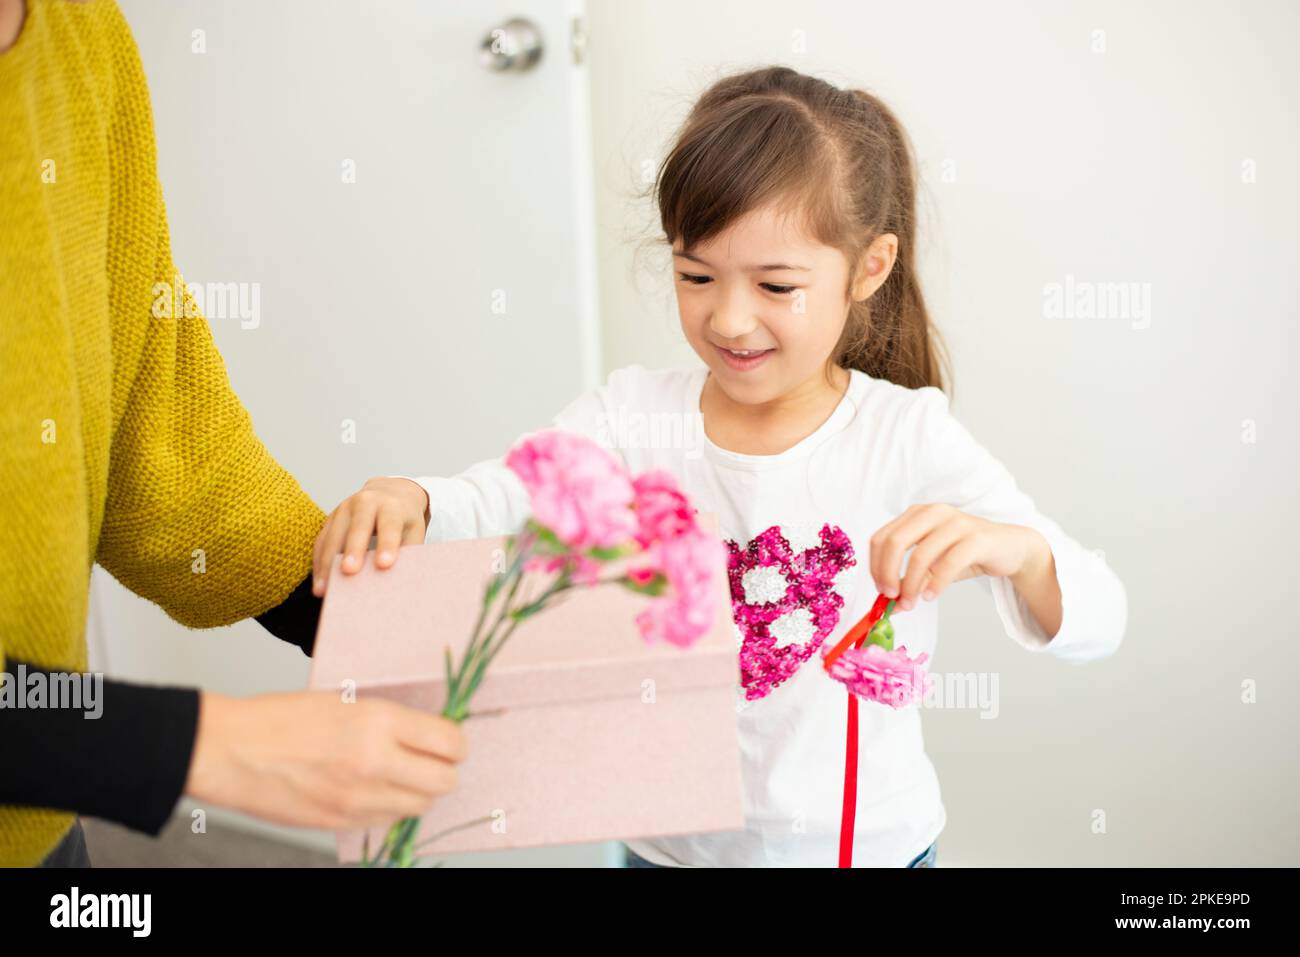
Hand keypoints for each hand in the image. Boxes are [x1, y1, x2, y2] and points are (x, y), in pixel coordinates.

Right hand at [184, 691, 466, 829]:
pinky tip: (373, 789)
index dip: (456, 743)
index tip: (451, 741)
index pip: (449, 742)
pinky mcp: (341, 822)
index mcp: (377, 722)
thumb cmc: (281, 719)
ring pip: (420, 806)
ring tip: (400, 774)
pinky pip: (387, 821)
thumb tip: (427, 735)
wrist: (231, 751)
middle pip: (444, 781)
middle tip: (433, 759)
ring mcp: (358, 799)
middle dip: (445, 770)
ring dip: (418, 791)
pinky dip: (389, 807)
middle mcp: (375, 763)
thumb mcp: (346, 702)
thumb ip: (391, 722)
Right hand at [312, 477, 429, 595]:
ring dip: (327, 562)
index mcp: (391, 505)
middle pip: (358, 527)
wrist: (388, 492)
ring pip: (334, 535)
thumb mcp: (414, 529)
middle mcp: (366, 502)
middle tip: (349, 571)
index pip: (390, 525)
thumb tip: (402, 580)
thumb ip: (409, 551)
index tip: (384, 564)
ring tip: (325, 589)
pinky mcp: (330, 518)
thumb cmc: (403, 518)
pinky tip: (319, 583)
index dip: (387, 544)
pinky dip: (318, 563)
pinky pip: (321, 541)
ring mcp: (344, 508)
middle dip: (353, 549)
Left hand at [869, 504, 1046, 610]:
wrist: (1010, 548)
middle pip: (894, 542)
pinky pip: (948, 563)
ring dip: (911, 585)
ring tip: (911, 603)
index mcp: (916, 514)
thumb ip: (910, 581)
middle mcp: (933, 512)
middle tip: (891, 598)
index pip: (881, 538)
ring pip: (920, 554)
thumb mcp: (933, 567)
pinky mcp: (976, 538)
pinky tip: (931, 597)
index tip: (880, 591)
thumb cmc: (966, 554)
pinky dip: (936, 584)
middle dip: (887, 573)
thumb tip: (888, 606)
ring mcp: (955, 522)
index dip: (875, 566)